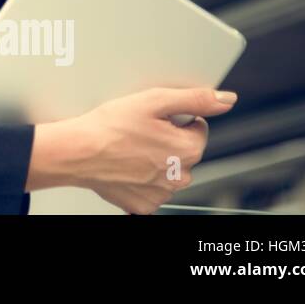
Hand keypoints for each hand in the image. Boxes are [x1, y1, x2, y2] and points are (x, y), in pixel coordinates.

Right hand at [64, 87, 235, 214]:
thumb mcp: (154, 100)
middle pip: (183, 151)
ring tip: (129, 147)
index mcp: (188, 149)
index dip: (175, 118)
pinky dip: (141, 178)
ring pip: (168, 171)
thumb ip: (194, 99)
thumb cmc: (109, 126)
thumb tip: (226, 99)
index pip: (197, 128)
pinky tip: (125, 165)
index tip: (153, 118)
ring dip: (155, 160)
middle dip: (166, 140)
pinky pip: (151, 189)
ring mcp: (161, 193)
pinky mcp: (143, 205)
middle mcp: (180, 176)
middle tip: (139, 131)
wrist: (77, 152)